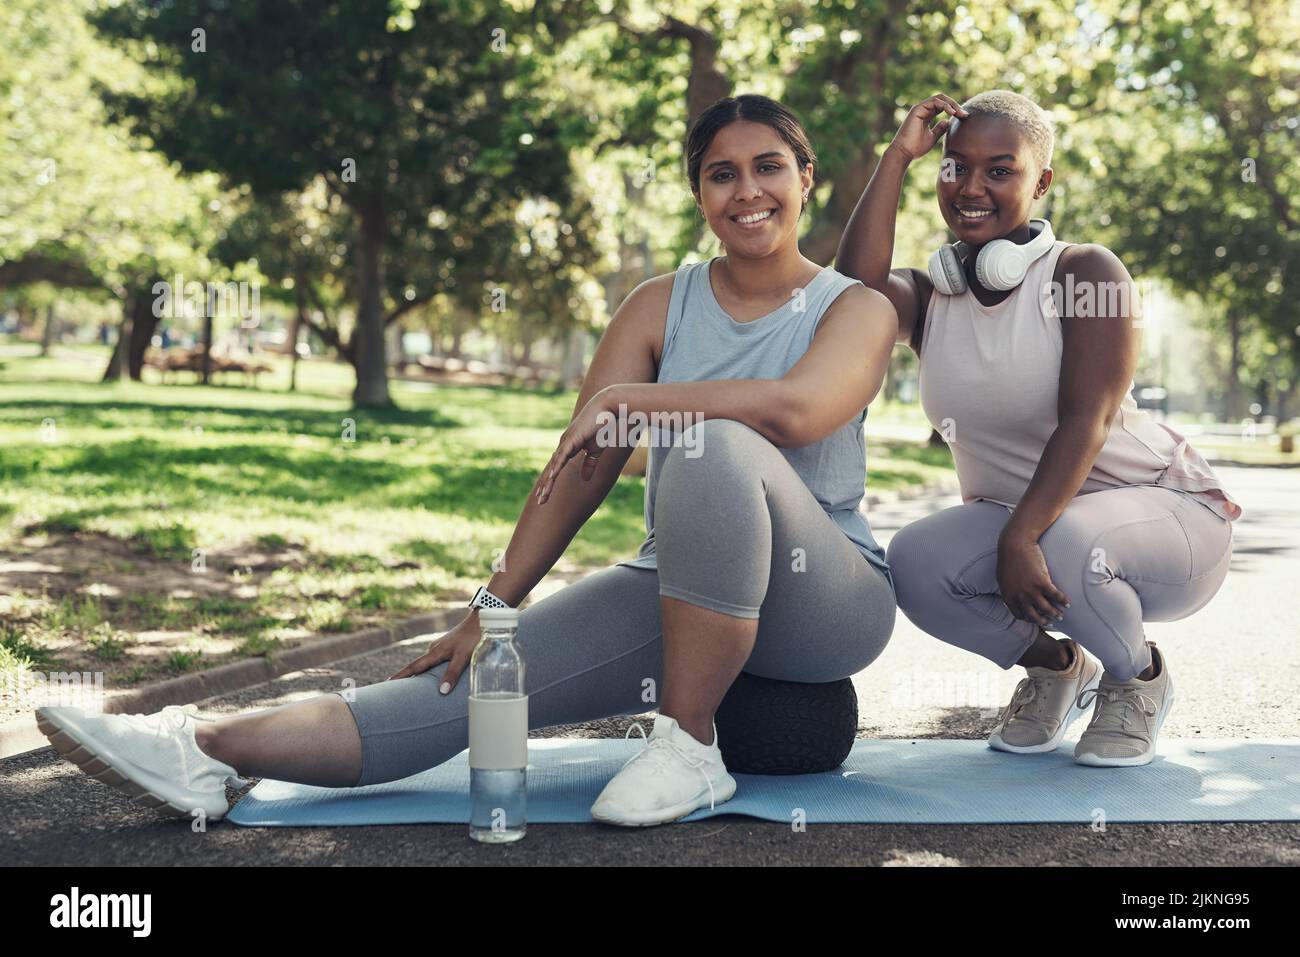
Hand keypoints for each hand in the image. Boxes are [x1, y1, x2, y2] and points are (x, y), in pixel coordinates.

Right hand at [386, 612, 482, 692]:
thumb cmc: (473, 637)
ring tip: (410, 683)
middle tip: (393, 687)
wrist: (481, 619)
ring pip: (426, 661)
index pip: (414, 667)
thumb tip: (442, 692)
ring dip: (417, 671)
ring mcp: (440, 646)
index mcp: (435, 652)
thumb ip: (452, 673)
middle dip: (405, 675)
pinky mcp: (448, 645)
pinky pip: (434, 659)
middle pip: (417, 665)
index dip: (402, 675)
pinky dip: (428, 667)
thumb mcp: (463, 657)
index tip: (387, 682)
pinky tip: (431, 672)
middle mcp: (434, 649)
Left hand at [534, 386, 619, 504]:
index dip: (551, 482)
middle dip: (545, 485)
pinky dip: (556, 468)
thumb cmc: (602, 427)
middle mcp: (564, 445)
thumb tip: (585, 479)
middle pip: (552, 469)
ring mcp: (566, 442)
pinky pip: (561, 457)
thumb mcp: (595, 451)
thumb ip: (589, 464)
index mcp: (569, 448)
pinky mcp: (571, 439)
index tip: (546, 495)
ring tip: (542, 495)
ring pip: (554, 465)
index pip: (557, 468)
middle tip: (540, 501)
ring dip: (548, 481)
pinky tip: (551, 478)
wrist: (607, 408)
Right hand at [888, 93, 968, 162]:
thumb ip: (940, 129)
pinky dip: (945, 105)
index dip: (954, 110)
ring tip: (959, 113)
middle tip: (965, 114)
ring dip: (952, 104)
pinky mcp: (917, 109)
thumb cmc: (916, 148)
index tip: (964, 117)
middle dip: (955, 105)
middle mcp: (923, 109)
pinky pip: (935, 102)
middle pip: (943, 100)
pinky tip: (952, 113)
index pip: (943, 106)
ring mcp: (920, 108)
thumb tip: (948, 121)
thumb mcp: (933, 137)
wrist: (904, 152)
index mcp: (926, 115)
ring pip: (940, 98)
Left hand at [996, 535, 1070, 628]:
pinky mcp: (1042, 582)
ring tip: (1060, 614)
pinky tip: (1067, 603)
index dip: (1029, 619)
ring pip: (1046, 609)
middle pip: (1034, 616)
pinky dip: (1063, 601)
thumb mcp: (1003, 578)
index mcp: (1008, 597)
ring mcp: (1030, 591)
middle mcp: (1019, 597)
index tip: (1037, 619)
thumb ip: (1009, 590)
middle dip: (1044, 621)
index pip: (1019, 616)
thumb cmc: (1008, 558)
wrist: (1015, 543)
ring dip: (1055, 614)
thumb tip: (1015, 597)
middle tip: (1051, 621)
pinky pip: (1055, 596)